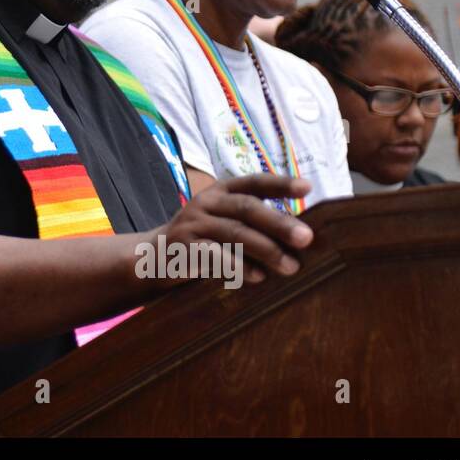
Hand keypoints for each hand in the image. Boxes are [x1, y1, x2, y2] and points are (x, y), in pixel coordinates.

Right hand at [149, 174, 313, 287]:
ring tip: (291, 266)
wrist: (152, 258)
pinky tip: (257, 277)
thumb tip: (298, 237)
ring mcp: (192, 224)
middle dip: (279, 223)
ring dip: (266, 250)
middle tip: (306, 238)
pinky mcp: (182, 247)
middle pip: (246, 208)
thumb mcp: (221, 221)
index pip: (253, 182)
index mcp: (219, 191)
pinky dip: (238, 266)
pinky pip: (214, 255)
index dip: (279, 184)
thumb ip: (249, 222)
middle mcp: (205, 202)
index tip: (307, 188)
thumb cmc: (200, 241)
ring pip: (234, 232)